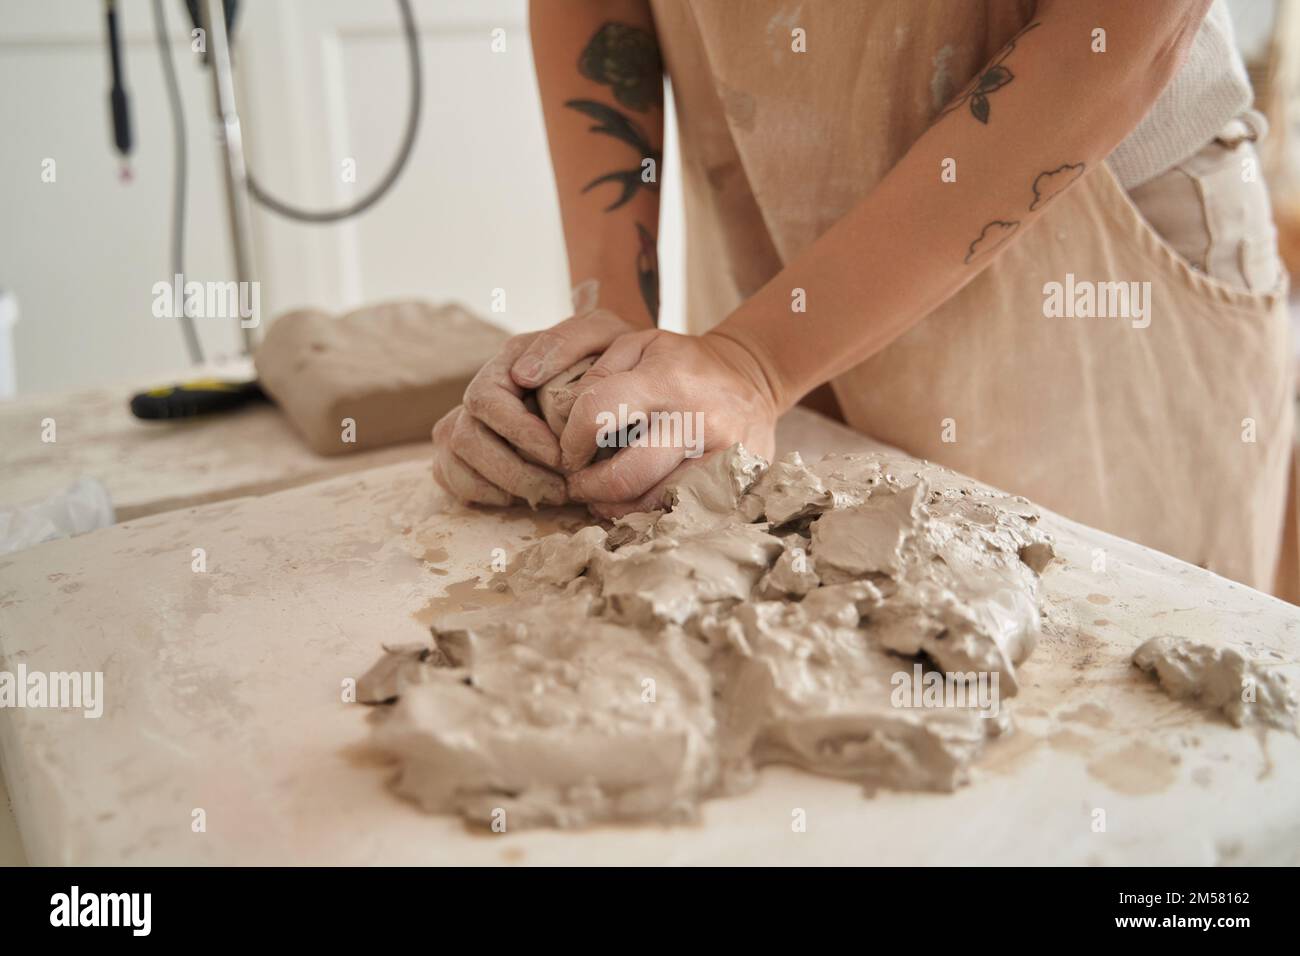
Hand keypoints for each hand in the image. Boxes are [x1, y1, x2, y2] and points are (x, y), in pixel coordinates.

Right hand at [431, 310, 635, 506]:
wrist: (614, 375)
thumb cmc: (610, 354)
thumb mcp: (599, 333)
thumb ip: (566, 340)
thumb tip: (521, 376)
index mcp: (505, 363)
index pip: (487, 400)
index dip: (518, 432)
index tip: (559, 455)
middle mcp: (481, 393)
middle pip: (466, 437)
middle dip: (513, 471)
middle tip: (560, 490)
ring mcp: (469, 422)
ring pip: (455, 460)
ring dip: (502, 486)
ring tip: (550, 495)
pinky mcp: (468, 453)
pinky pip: (455, 479)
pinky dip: (485, 495)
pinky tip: (524, 498)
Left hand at [559, 329, 777, 516]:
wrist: (752, 377)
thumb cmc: (685, 362)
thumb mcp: (641, 343)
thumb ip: (598, 367)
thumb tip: (565, 412)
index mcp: (665, 380)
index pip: (599, 412)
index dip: (571, 438)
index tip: (566, 451)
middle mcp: (694, 420)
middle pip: (627, 476)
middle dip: (589, 487)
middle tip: (577, 484)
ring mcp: (718, 456)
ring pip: (652, 502)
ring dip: (615, 505)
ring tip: (601, 494)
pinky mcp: (732, 480)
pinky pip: (679, 510)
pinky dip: (648, 510)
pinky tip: (634, 499)